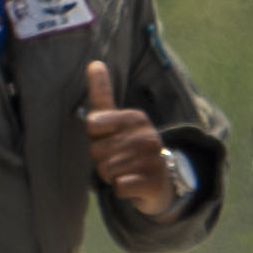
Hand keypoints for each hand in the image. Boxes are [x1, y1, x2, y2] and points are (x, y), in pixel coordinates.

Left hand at [80, 59, 185, 215]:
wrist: (159, 180)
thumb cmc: (129, 147)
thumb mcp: (116, 119)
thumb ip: (102, 94)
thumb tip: (94, 63)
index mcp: (135, 117)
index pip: (93, 124)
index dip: (95, 137)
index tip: (109, 138)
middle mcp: (147, 136)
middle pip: (96, 151)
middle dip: (101, 159)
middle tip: (118, 158)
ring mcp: (152, 159)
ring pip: (106, 170)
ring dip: (110, 175)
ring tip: (126, 171)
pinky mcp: (153, 182)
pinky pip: (119, 187)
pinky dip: (121, 189)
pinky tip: (132, 184)